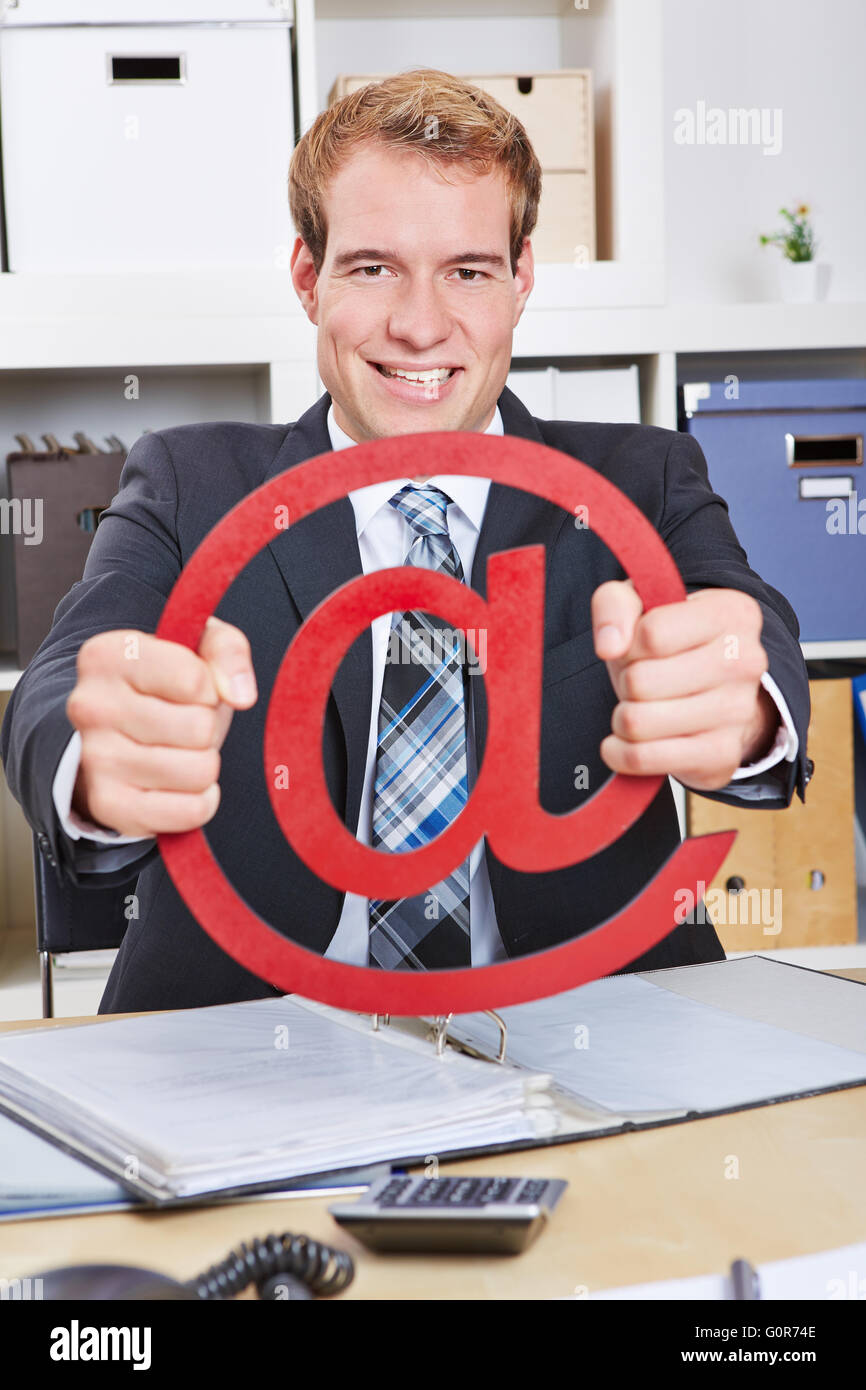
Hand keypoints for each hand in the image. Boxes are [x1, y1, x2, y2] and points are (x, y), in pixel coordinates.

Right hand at [66, 617, 257, 835]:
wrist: (120, 735)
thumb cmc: (167, 686)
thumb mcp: (199, 647)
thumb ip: (228, 651)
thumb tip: (240, 695)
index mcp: (108, 656)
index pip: (195, 680)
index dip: (209, 688)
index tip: (191, 689)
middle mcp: (91, 705)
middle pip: (200, 727)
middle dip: (207, 728)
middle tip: (184, 725)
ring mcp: (96, 758)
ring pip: (199, 770)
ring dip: (204, 763)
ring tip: (180, 751)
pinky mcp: (109, 805)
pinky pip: (190, 811)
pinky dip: (200, 801)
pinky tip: (181, 785)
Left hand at [591, 581, 778, 791]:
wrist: (711, 691)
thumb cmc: (670, 643)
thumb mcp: (639, 604)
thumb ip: (614, 605)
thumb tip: (610, 645)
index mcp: (731, 613)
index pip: (651, 633)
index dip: (629, 644)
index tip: (639, 647)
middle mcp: (746, 660)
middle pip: (640, 681)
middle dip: (625, 683)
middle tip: (639, 682)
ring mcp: (738, 711)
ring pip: (637, 722)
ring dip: (622, 717)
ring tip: (640, 707)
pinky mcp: (722, 755)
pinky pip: (644, 758)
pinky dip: (620, 752)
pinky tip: (625, 740)